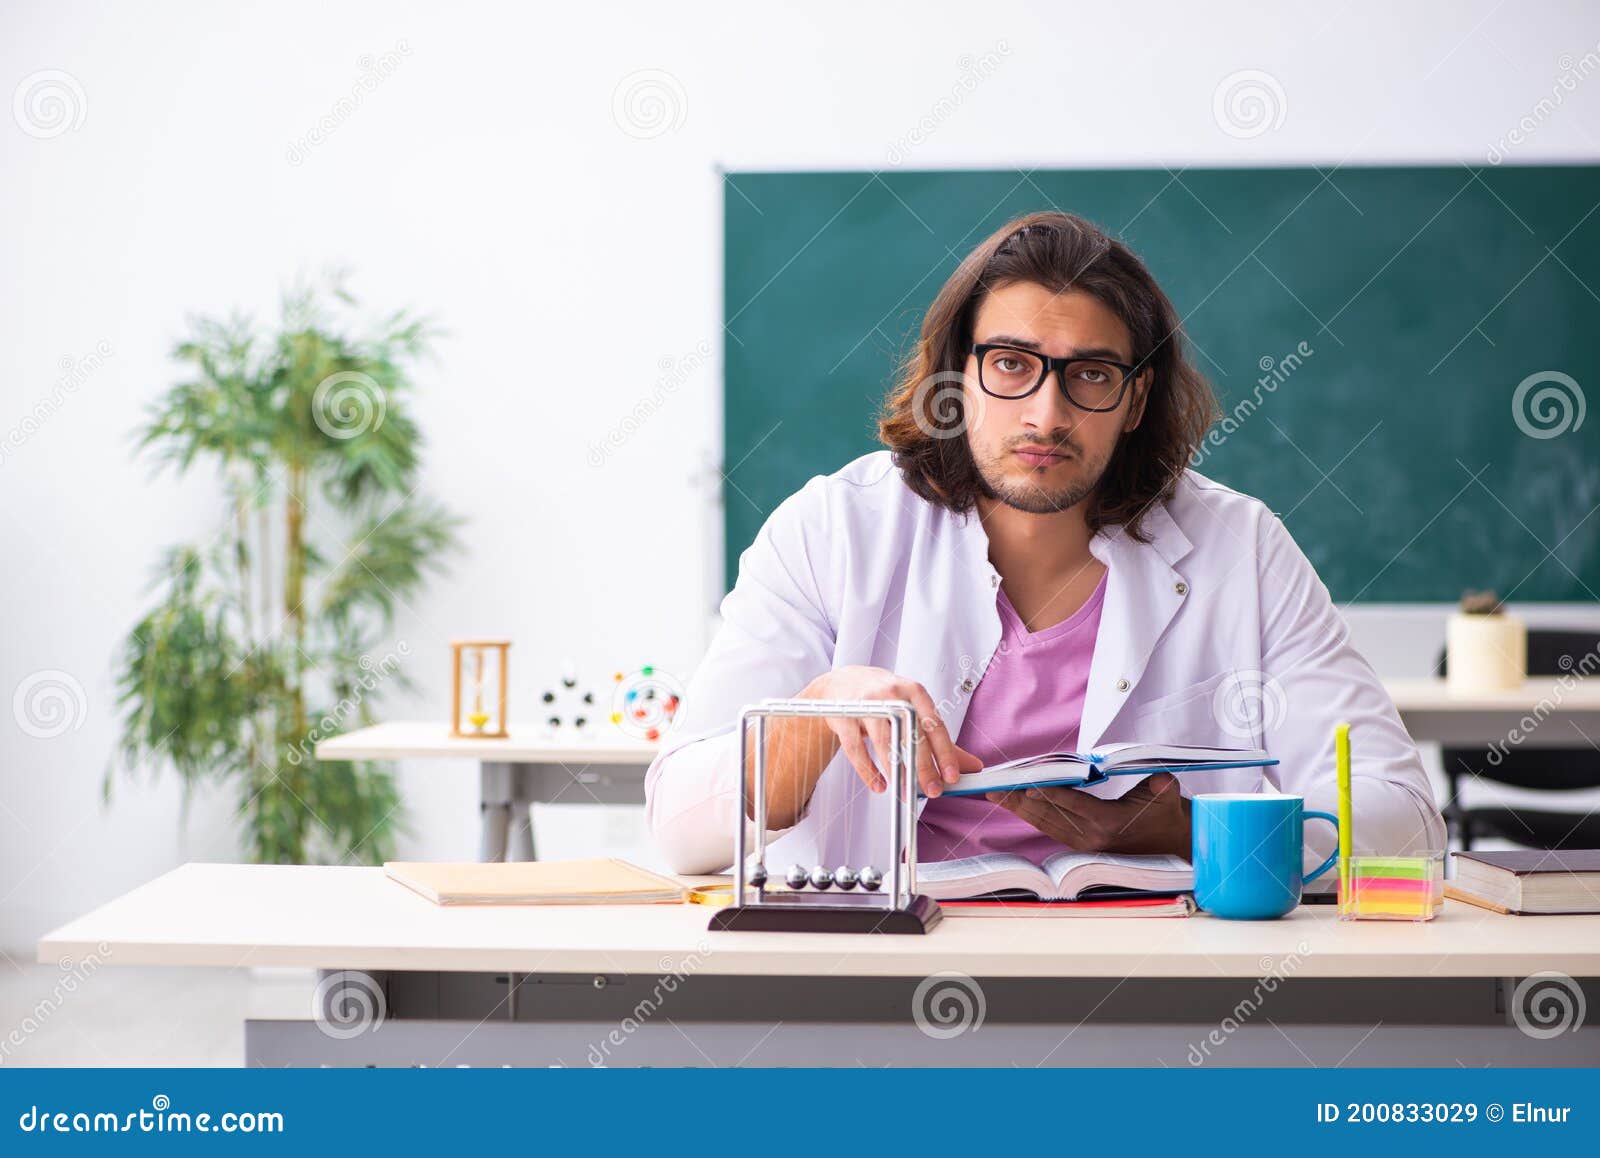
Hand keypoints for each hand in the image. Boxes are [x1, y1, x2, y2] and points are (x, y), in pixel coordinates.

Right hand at [803, 666, 982, 797]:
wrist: (843, 683)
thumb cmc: (885, 698)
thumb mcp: (914, 710)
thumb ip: (940, 739)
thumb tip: (973, 766)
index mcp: (914, 692)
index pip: (934, 724)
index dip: (945, 752)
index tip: (952, 777)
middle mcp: (891, 694)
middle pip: (910, 733)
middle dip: (923, 765)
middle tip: (932, 791)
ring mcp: (865, 704)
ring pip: (883, 740)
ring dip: (896, 769)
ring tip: (905, 792)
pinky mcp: (843, 716)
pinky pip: (855, 748)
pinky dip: (868, 771)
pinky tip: (880, 786)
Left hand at [986, 771, 1192, 857]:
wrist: (1174, 843)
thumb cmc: (1167, 814)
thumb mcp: (1167, 795)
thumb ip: (1161, 787)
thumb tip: (1159, 781)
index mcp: (1110, 823)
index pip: (1074, 804)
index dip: (1049, 794)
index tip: (1027, 786)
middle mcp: (1092, 837)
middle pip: (1050, 815)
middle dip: (1020, 801)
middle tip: (995, 788)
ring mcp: (1085, 843)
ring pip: (1045, 824)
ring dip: (1020, 809)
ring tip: (996, 795)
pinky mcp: (1081, 846)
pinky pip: (1051, 828)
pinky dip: (1032, 816)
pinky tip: (1016, 806)